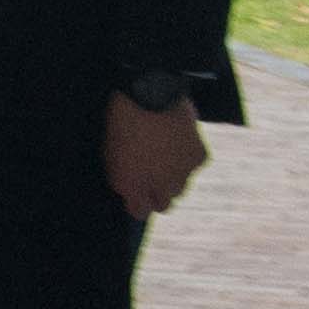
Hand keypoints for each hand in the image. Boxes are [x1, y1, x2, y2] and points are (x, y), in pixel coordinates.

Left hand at [104, 96, 208, 219]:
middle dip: (158, 194)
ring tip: (164, 155)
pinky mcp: (198, 159)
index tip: (137, 194)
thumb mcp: (110, 155)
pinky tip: (178, 141)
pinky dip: (187, 158)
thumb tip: (133, 194)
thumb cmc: (122, 123)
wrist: (150, 95)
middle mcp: (160, 186)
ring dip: (174, 178)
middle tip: (153, 175)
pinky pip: (193, 166)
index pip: (140, 212)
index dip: (138, 203)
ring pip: (181, 188)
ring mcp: (181, 174)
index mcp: (132, 186)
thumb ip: (123, 179)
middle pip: (164, 204)